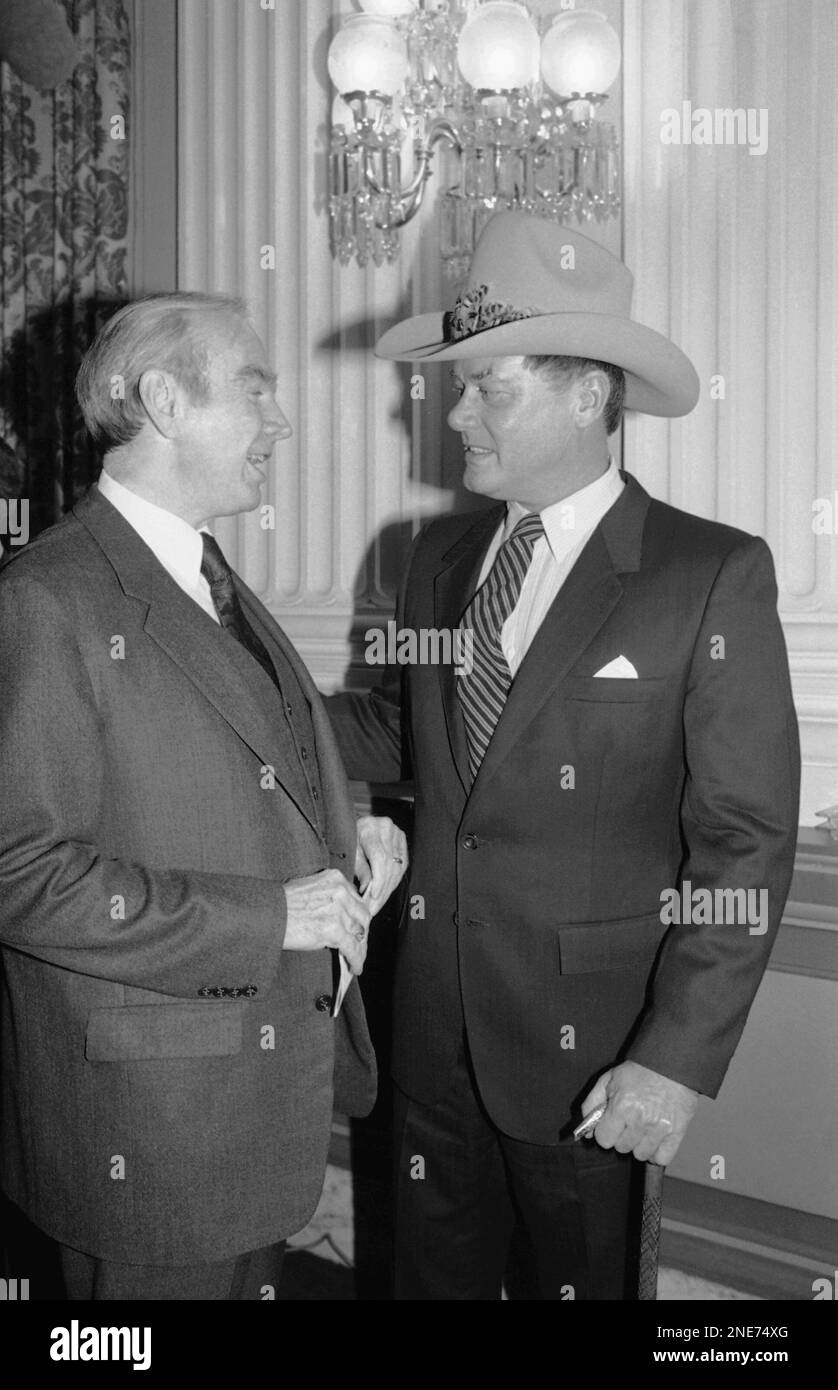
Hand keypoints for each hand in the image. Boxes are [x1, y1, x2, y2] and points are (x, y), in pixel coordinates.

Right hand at [282, 869, 370, 975]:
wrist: (265, 914)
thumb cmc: (280, 904)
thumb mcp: (309, 888)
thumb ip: (328, 895)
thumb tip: (341, 913)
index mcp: (335, 878)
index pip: (356, 900)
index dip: (357, 917)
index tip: (356, 928)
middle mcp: (340, 891)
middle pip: (363, 916)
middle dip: (361, 932)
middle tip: (358, 945)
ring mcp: (338, 911)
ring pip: (360, 934)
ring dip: (360, 949)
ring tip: (357, 959)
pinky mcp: (334, 930)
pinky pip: (353, 948)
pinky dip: (356, 960)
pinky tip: (355, 968)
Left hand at [354, 815, 407, 915]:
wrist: (356, 824)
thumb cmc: (349, 838)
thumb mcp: (349, 852)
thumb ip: (359, 869)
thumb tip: (367, 890)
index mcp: (370, 828)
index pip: (380, 858)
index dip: (379, 880)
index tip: (374, 897)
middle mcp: (387, 828)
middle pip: (390, 865)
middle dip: (382, 890)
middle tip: (373, 908)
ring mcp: (397, 833)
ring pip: (398, 867)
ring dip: (388, 889)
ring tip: (378, 905)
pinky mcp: (402, 840)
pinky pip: (402, 865)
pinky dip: (394, 881)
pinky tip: (385, 893)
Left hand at [580, 1061, 698, 1165]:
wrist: (670, 1063)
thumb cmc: (638, 1071)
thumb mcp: (608, 1080)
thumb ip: (591, 1105)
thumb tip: (587, 1133)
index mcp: (621, 1106)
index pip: (604, 1140)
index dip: (605, 1132)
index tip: (611, 1124)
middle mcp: (640, 1120)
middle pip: (622, 1148)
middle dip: (622, 1136)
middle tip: (629, 1121)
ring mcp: (660, 1128)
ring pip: (641, 1155)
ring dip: (639, 1145)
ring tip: (643, 1128)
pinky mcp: (677, 1133)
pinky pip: (662, 1158)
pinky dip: (656, 1153)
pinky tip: (654, 1140)